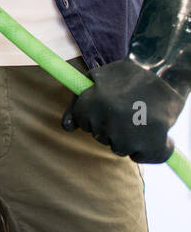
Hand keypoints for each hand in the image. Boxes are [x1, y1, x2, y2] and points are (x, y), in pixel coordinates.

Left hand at [62, 61, 181, 162]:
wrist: (165, 74)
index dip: (95, 113)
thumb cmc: (129, 75)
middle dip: (111, 126)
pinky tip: (152, 132)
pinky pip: (140, 157)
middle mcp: (106, 123)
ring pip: (119, 148)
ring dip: (128, 138)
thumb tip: (66, 127)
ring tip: (140, 118)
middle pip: (100, 136)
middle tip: (127, 109)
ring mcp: (128, 137)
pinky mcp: (151, 146)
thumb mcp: (96, 78)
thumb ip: (77, 102)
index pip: (82, 122)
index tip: (108, 106)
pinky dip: (147, 149)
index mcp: (90, 105)